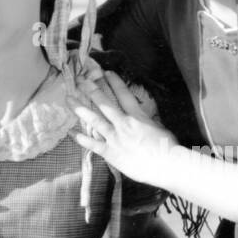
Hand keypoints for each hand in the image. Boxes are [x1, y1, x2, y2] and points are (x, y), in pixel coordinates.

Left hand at [72, 71, 178, 187]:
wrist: (167, 165)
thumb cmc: (168, 147)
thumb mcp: (159, 127)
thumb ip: (147, 120)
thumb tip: (142, 115)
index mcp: (138, 116)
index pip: (124, 94)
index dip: (114, 82)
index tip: (106, 73)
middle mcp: (124, 124)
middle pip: (104, 103)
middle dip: (92, 89)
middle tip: (81, 80)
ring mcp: (115, 138)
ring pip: (94, 120)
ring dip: (80, 108)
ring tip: (69, 99)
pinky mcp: (111, 153)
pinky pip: (92, 144)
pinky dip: (80, 139)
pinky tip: (70, 132)